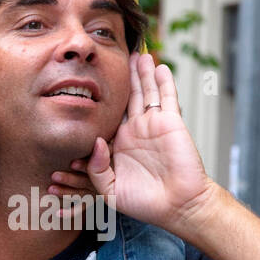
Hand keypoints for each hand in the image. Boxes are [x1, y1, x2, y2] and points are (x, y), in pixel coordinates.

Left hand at [49, 53, 213, 231]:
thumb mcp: (110, 190)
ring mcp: (153, 125)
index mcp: (118, 145)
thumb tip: (96, 142)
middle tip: (113, 56)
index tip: (81, 84)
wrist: (178, 206)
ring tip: (136, 52)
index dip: (95, 101)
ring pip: (144, 91)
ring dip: (140, 72)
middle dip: (121, 77)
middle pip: (124, 97)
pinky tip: (158, 65)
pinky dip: (163, 80)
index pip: (104, 118)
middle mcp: (134, 131)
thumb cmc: (144, 203)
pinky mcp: (171, 122)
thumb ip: (96, 168)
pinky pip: (167, 97)